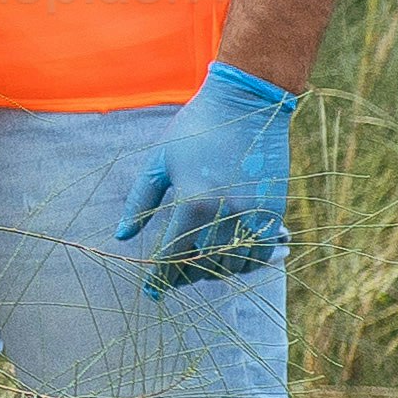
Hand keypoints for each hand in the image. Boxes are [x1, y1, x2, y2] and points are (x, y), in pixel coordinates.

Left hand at [110, 63, 298, 290]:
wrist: (247, 105)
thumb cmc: (196, 129)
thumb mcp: (159, 162)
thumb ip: (140, 202)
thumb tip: (123, 237)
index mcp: (193, 202)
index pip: (173, 254)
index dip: (160, 277)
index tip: (151, 291)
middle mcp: (226, 214)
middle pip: (203, 265)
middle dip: (185, 276)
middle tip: (172, 278)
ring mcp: (254, 214)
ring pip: (234, 264)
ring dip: (213, 272)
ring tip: (196, 268)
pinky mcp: (274, 211)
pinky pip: (261, 252)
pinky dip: (244, 262)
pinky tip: (227, 260)